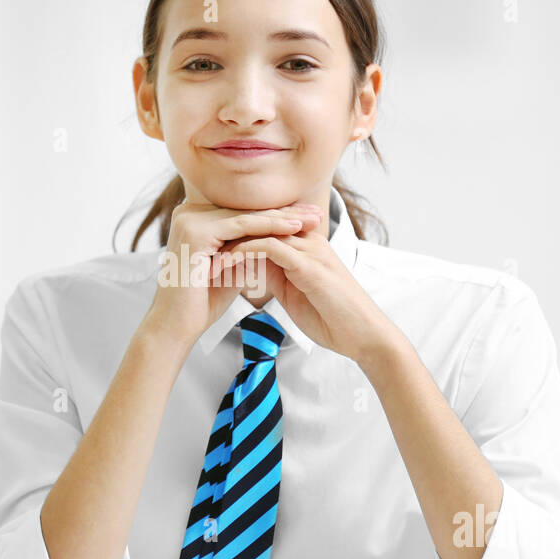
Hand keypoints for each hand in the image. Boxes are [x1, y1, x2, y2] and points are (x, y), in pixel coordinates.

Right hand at [143, 200, 325, 346]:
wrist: (176, 325)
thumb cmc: (202, 302)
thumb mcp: (232, 267)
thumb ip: (249, 249)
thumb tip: (278, 240)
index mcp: (195, 217)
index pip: (244, 214)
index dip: (278, 216)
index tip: (308, 219)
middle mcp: (188, 212)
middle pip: (247, 212)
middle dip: (286, 214)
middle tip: (318, 214)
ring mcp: (190, 219)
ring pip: (248, 217)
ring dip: (284, 219)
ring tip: (313, 220)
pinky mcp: (195, 231)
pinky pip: (242, 227)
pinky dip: (270, 227)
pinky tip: (294, 228)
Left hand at [216, 218, 398, 363]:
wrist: (363, 336)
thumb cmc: (332, 318)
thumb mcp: (294, 291)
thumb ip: (275, 274)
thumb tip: (249, 268)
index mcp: (306, 244)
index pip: (264, 227)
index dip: (234, 236)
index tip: (205, 248)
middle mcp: (309, 240)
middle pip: (260, 222)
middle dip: (226, 233)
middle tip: (196, 243)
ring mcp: (311, 250)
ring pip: (262, 230)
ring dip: (230, 241)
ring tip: (203, 254)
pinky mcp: (310, 264)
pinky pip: (270, 247)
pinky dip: (244, 253)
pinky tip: (223, 263)